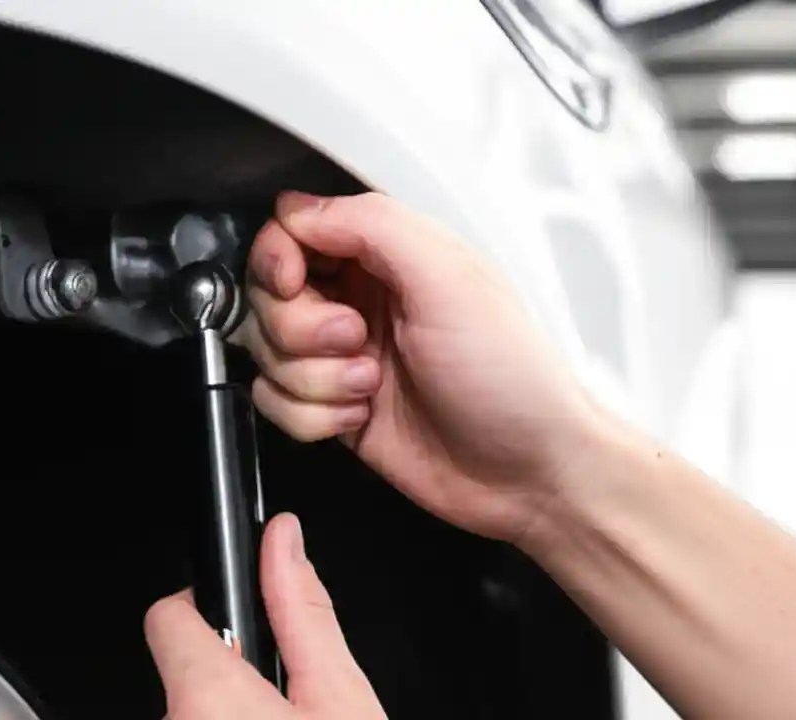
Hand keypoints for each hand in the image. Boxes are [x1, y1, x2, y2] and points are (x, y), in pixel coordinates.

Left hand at [144, 513, 385, 718]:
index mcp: (207, 696)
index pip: (167, 616)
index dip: (206, 610)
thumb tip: (283, 539)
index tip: (241, 622)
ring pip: (191, 711)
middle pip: (184, 668)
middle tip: (284, 702)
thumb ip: (305, 614)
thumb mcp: (342, 698)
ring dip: (229, 714)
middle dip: (228, 673)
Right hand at [235, 192, 599, 541]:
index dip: (279, 257)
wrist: (529, 473)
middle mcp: (361, 299)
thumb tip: (298, 209)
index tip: (293, 283)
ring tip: (368, 385)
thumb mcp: (449, 278)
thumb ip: (373, 225)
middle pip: (268, 293)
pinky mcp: (333, 408)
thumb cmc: (511, 376)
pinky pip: (274, 402)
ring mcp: (343, 357)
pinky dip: (309, 417)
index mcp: (389, 254)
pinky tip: (358, 418)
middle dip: (298, 326)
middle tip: (354, 340)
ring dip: (310, 377)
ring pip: (266, 351)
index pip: (294, 230)